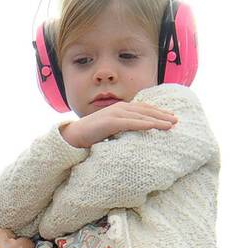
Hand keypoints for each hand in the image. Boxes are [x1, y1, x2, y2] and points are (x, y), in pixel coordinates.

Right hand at [60, 101, 176, 149]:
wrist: (72, 137)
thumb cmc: (90, 137)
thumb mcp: (110, 132)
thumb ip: (122, 131)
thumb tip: (133, 139)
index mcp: (120, 110)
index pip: (143, 109)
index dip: (158, 112)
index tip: (170, 117)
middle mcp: (119, 108)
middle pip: (145, 110)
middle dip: (162, 114)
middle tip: (176, 120)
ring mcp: (114, 113)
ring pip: (141, 115)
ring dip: (157, 119)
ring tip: (170, 124)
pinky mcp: (110, 122)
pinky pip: (130, 123)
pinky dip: (143, 124)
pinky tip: (154, 126)